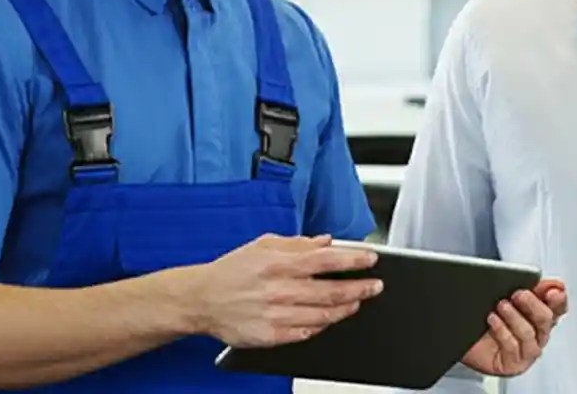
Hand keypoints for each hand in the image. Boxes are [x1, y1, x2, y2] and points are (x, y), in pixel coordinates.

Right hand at [184, 233, 382, 347]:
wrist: (202, 299)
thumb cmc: (232, 270)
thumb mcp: (263, 245)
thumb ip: (297, 243)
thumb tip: (325, 241)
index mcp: (279, 263)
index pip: (326, 260)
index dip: (353, 260)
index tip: (370, 260)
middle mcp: (279, 289)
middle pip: (330, 290)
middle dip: (359, 287)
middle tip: (375, 285)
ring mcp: (276, 314)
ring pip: (323, 314)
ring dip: (346, 308)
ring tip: (358, 301)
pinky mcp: (271, 335)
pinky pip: (306, 332)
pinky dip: (323, 325)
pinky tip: (331, 318)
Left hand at [461, 278, 567, 376]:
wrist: (461, 336)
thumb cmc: (484, 317)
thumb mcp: (507, 296)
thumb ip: (531, 289)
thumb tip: (552, 284)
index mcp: (539, 316)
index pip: (558, 307)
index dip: (558, 299)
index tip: (552, 290)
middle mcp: (536, 335)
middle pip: (546, 320)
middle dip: (533, 304)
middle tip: (519, 293)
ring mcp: (526, 352)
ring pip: (529, 334)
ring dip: (515, 317)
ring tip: (502, 305)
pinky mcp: (514, 365)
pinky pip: (513, 347)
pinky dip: (502, 331)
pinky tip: (493, 320)